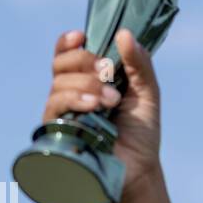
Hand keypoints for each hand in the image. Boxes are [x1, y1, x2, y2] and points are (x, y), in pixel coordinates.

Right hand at [42, 27, 162, 199]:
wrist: (139, 169)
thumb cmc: (141, 132)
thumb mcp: (147, 93)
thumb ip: (139, 64)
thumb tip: (124, 34)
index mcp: (89, 79)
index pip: (67, 54)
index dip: (69, 42)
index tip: (81, 37)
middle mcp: (71, 92)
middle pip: (61, 64)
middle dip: (85, 62)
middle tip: (108, 73)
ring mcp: (62, 112)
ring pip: (59, 84)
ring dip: (86, 85)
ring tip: (111, 100)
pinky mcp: (57, 131)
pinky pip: (55, 106)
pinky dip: (75, 100)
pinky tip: (94, 106)